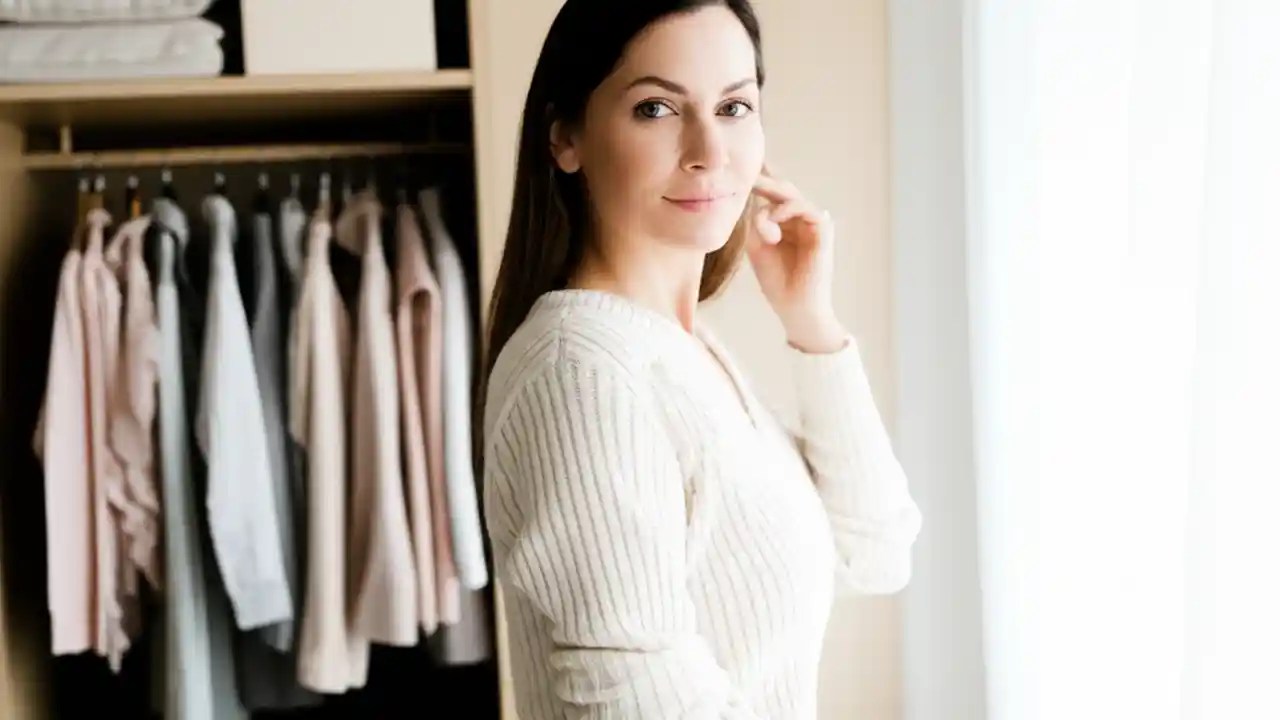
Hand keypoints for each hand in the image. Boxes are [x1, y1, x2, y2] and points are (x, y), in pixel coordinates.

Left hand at [746, 165, 848, 352]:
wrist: (794, 307)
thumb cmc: (776, 280)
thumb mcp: (756, 245)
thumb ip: (756, 221)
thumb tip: (757, 200)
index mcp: (784, 222)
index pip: (772, 196)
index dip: (760, 182)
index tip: (740, 174)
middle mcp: (800, 219)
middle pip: (783, 190)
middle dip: (765, 182)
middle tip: (748, 177)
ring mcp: (813, 223)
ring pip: (791, 197)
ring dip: (772, 210)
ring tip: (764, 234)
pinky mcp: (824, 230)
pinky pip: (806, 208)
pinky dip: (787, 212)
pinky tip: (774, 226)